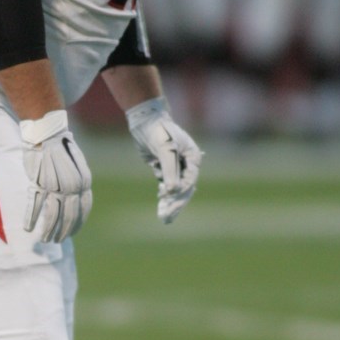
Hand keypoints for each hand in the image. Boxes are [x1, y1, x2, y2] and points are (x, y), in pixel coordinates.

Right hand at [19, 109, 91, 243]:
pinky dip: (31, 218)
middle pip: (70, 216)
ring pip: (53, 215)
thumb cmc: (60, 148)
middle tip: (57, 241)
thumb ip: (77, 183)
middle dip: (63, 231)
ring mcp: (56, 185)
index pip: (84, 208)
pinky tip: (28, 228)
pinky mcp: (40, 182)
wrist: (47, 132)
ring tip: (45, 239)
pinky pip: (36, 206)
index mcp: (84, 181)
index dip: (78, 223)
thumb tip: (74, 200)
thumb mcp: (76, 166)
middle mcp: (73, 186)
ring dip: (49, 230)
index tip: (72, 233)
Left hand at [126, 96, 202, 223]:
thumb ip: (169, 170)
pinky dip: (164, 196)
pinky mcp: (165, 168)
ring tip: (164, 219)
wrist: (146, 121)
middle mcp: (187, 164)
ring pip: (176, 189)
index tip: (166, 197)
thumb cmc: (159, 131)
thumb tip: (171, 191)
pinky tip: (161, 204)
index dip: (180, 190)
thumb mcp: (165, 149)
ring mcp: (176, 167)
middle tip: (166, 218)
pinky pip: (167, 186)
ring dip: (170, 203)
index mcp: (193, 157)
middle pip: (185, 188)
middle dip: (175, 203)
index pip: (190, 180)